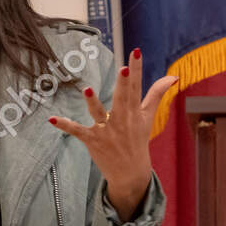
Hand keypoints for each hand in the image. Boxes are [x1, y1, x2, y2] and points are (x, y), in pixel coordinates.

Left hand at [49, 48, 178, 220]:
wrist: (131, 173)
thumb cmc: (138, 140)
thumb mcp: (148, 116)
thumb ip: (157, 94)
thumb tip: (173, 77)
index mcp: (134, 111)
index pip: (136, 87)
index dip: (137, 69)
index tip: (136, 52)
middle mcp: (122, 119)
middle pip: (122, 98)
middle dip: (123, 84)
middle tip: (123, 69)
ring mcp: (106, 130)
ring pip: (99, 114)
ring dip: (93, 103)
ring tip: (87, 90)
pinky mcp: (92, 140)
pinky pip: (77, 131)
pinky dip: (64, 125)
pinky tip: (51, 119)